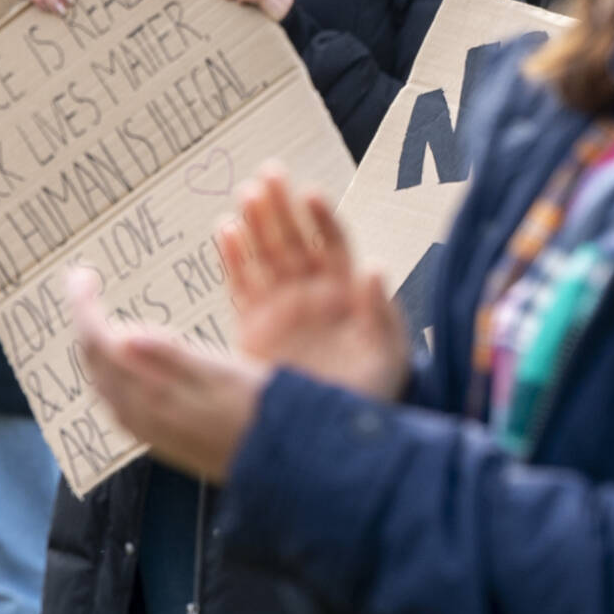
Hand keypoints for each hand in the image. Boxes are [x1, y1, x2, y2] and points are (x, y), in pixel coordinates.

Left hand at [68, 267, 270, 480]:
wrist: (281, 464)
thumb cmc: (262, 410)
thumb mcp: (225, 373)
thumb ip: (172, 355)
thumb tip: (122, 335)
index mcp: (154, 391)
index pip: (99, 342)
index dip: (83, 307)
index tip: (83, 275)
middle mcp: (141, 414)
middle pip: (93, 362)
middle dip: (84, 322)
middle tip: (88, 288)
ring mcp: (147, 430)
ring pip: (102, 384)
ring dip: (95, 348)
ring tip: (99, 318)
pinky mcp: (159, 439)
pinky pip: (117, 402)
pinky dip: (110, 374)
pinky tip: (124, 366)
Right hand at [216, 166, 409, 400]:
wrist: (329, 438)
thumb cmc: (368, 396)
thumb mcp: (387, 358)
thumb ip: (382, 314)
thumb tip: (375, 270)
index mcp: (347, 295)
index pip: (334, 246)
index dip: (321, 220)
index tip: (308, 194)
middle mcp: (312, 294)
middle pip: (295, 241)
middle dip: (282, 208)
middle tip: (268, 176)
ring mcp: (281, 307)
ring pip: (266, 255)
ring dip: (256, 223)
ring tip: (246, 194)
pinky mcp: (253, 326)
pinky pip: (240, 285)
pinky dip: (233, 258)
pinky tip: (225, 231)